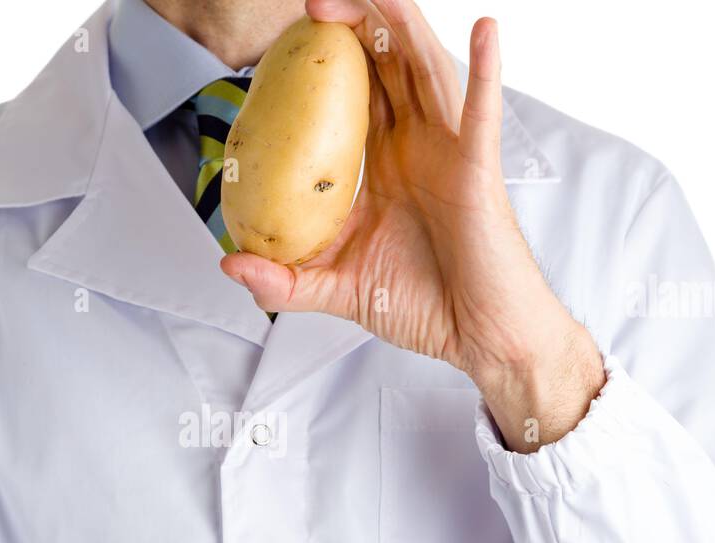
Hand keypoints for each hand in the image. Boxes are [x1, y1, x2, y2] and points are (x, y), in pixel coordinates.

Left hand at [221, 0, 604, 449]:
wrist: (478, 338)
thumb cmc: (422, 305)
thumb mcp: (336, 291)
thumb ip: (283, 281)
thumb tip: (229, 263)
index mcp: (382, 163)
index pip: (347, 95)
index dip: (322, 60)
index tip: (283, 37)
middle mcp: (415, 145)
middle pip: (384, 64)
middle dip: (352, 25)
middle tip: (311, 2)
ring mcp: (448, 151)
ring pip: (425, 70)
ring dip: (401, 25)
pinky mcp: (479, 171)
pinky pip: (482, 114)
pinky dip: (485, 70)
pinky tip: (482, 30)